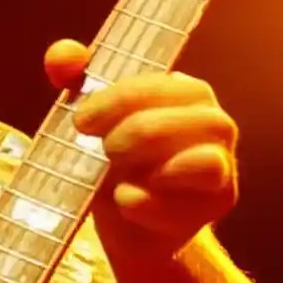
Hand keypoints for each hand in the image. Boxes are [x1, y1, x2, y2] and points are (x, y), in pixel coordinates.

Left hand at [43, 39, 239, 257]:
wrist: (130, 227)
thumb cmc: (116, 167)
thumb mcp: (92, 125)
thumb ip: (76, 83)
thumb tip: (60, 55)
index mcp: (185, 92)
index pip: (155, 84)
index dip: (113, 101)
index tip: (81, 122)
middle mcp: (214, 123)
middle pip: (177, 118)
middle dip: (129, 134)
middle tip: (102, 150)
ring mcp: (222, 166)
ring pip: (203, 162)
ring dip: (149, 166)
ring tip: (115, 173)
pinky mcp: (217, 204)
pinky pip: (185, 206)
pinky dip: (149, 203)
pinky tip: (124, 199)